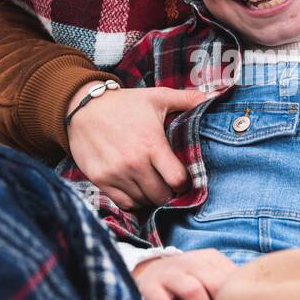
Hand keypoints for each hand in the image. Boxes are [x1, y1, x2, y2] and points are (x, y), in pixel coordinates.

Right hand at [66, 81, 206, 209]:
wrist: (83, 108)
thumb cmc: (125, 104)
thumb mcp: (157, 97)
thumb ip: (188, 99)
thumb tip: (216, 96)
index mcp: (152, 145)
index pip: (177, 181)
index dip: (184, 183)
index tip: (182, 178)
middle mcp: (134, 163)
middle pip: (162, 196)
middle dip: (169, 191)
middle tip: (168, 183)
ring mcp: (116, 174)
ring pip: (144, 201)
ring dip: (151, 196)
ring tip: (152, 183)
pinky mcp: (101, 180)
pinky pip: (125, 204)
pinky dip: (134, 200)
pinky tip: (137, 188)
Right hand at [131, 248, 238, 299]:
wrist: (146, 271)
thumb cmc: (187, 280)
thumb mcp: (207, 274)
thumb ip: (228, 285)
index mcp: (209, 259)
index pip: (232, 277)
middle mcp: (189, 262)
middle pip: (216, 283)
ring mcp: (168, 273)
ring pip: (192, 291)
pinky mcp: (149, 287)